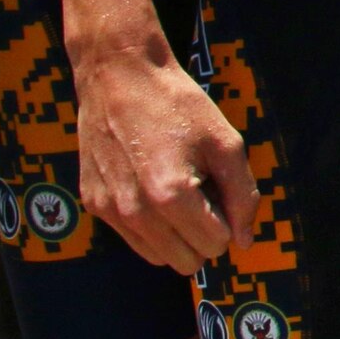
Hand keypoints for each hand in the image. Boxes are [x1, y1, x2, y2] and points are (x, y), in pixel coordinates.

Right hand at [71, 31, 251, 275]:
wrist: (118, 78)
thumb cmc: (177, 105)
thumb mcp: (226, 143)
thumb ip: (243, 195)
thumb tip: (245, 240)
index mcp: (171, 195)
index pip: (217, 243)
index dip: (229, 219)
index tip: (221, 189)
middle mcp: (135, 211)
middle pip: (188, 260)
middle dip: (205, 234)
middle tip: (203, 191)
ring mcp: (110, 211)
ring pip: (159, 258)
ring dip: (178, 235)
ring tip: (179, 190)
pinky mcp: (94, 204)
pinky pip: (133, 240)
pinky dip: (152, 226)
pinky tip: (154, 188)